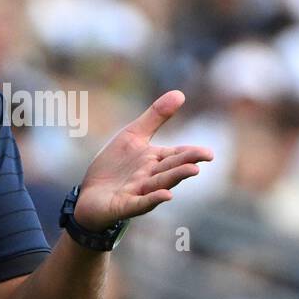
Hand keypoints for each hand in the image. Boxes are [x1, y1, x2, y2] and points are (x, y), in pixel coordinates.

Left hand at [73, 90, 212, 230]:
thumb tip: (180, 93)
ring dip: (175, 177)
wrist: (89, 193)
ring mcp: (139, 191)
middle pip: (171, 168)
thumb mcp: (133, 135)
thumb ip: (155, 116)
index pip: (177, 155)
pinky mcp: (125, 205)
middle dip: (187, 162)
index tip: (209, 153)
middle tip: (206, 157)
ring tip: (192, 170)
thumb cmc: (114, 165)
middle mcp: (150, 176)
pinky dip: (153, 199)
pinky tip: (165, 195)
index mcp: (155, 159)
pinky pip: (141, 202)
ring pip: (159, 183)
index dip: (192, 153)